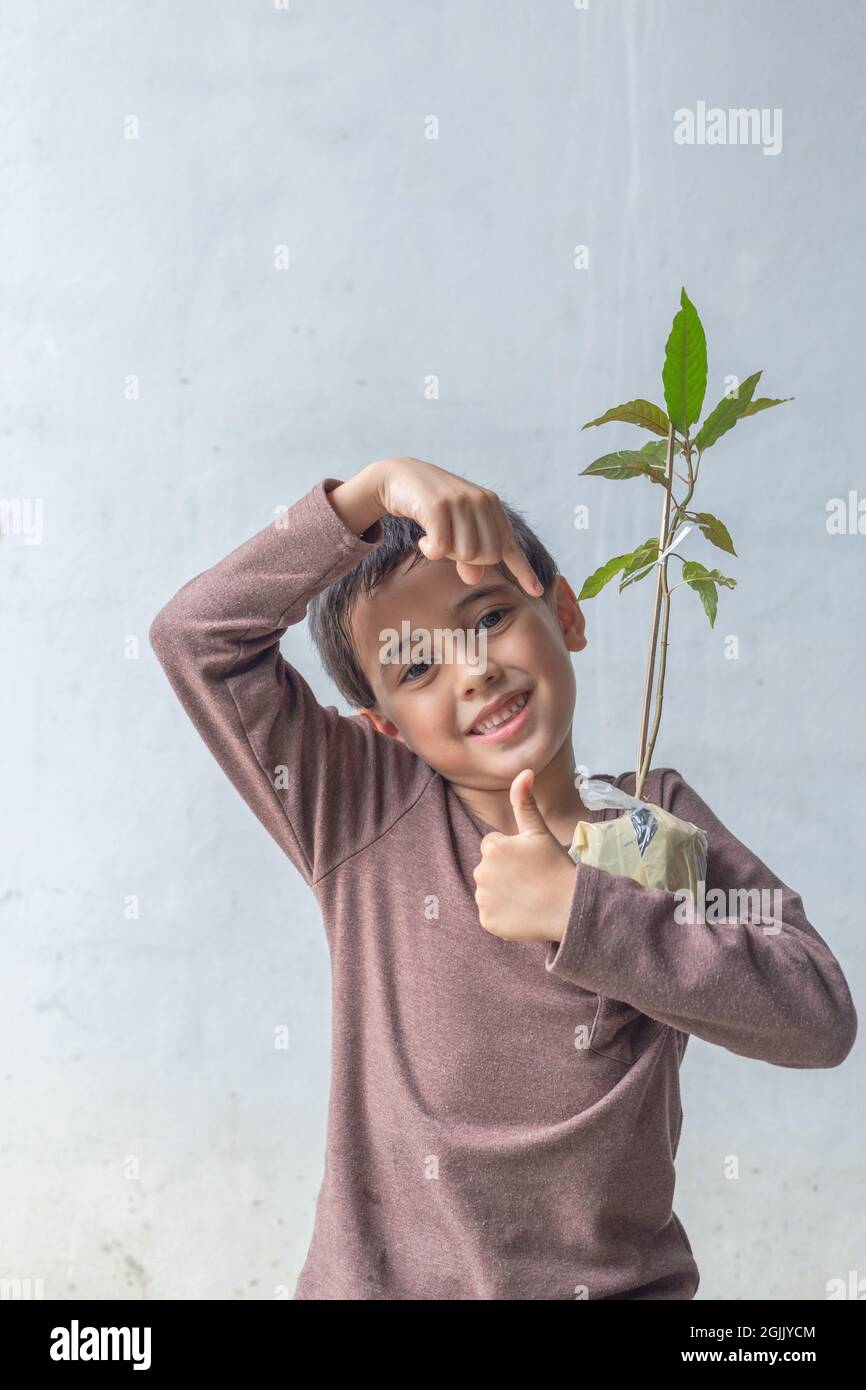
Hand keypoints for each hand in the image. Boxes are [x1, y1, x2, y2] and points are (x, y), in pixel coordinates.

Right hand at [370, 455, 542, 596]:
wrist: (398, 477)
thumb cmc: (430, 506)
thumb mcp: (454, 529)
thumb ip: (468, 553)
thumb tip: (474, 579)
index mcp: (491, 505)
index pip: (510, 546)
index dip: (523, 571)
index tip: (537, 592)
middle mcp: (481, 501)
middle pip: (488, 557)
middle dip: (466, 560)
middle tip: (447, 545)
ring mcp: (461, 501)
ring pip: (465, 554)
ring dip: (445, 554)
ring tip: (433, 538)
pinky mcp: (439, 506)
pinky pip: (441, 549)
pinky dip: (430, 551)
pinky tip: (422, 539)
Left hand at [472, 769, 578, 943]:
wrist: (569, 908)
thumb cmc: (556, 866)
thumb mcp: (539, 832)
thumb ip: (525, 801)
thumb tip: (524, 771)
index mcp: (492, 848)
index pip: (492, 846)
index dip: (512, 853)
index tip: (529, 861)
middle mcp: (481, 872)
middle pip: (488, 868)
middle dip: (504, 871)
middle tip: (530, 878)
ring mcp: (483, 899)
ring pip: (487, 890)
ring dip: (502, 892)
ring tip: (527, 895)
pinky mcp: (487, 922)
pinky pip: (489, 913)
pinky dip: (502, 914)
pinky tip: (521, 911)